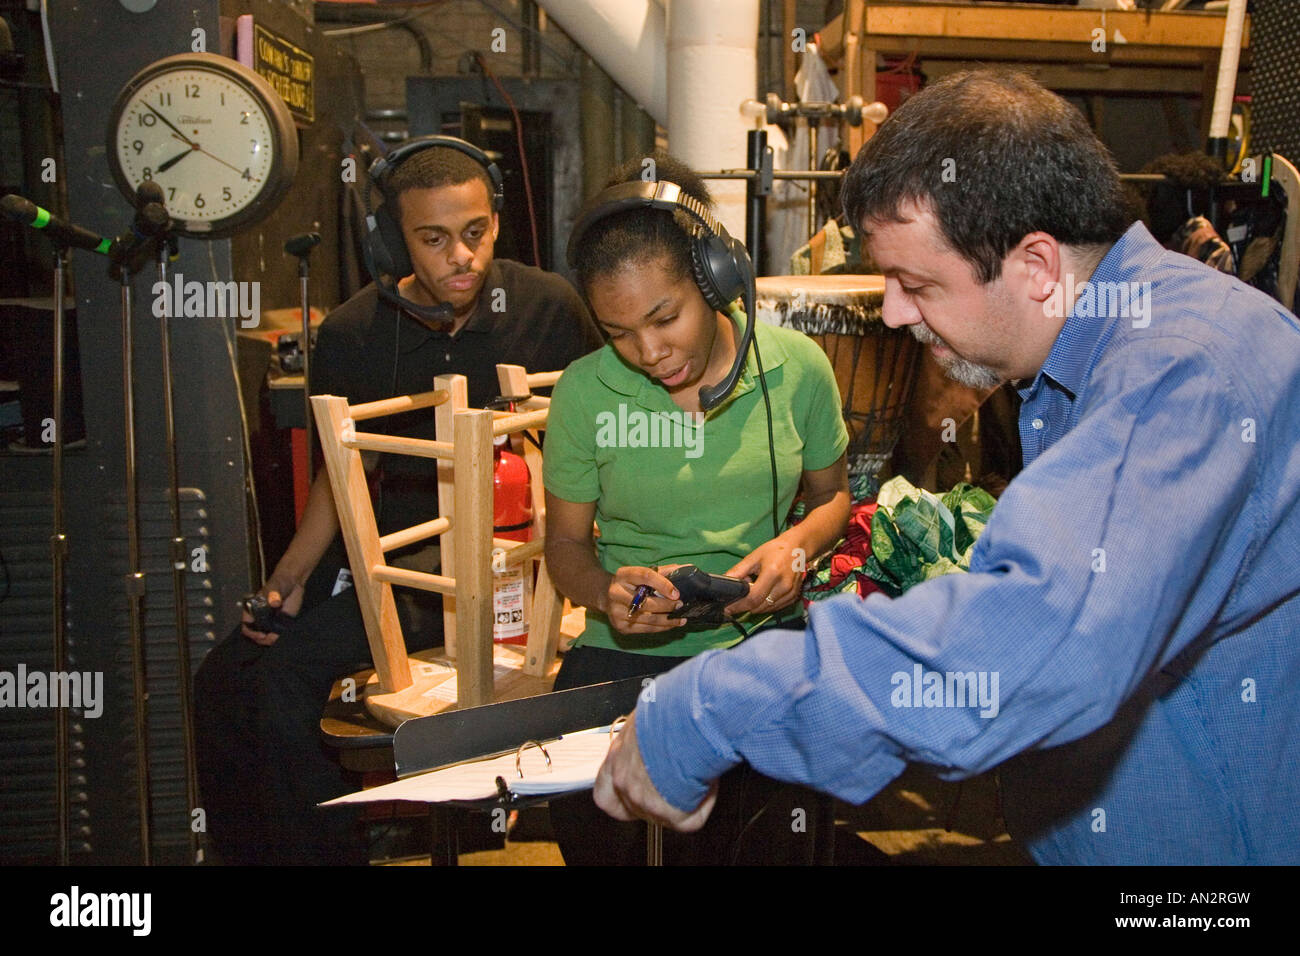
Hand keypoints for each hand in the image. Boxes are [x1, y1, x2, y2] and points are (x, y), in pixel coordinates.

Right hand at [240, 571, 303, 645]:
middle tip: (271, 638)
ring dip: (270, 640)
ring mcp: (270, 622)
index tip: (260, 634)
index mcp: (253, 610)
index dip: (251, 633)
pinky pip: (277, 634)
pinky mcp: (281, 623)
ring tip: (276, 637)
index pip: (246, 626)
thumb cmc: (279, 583)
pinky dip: (279, 637)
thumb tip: (274, 602)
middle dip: (262, 639)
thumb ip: (273, 595)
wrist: (293, 583)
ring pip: (266, 637)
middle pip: (256, 634)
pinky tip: (282, 635)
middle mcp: (260, 618)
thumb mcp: (274, 588)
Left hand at [594, 711, 717, 830]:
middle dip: (657, 797)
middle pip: (636, 808)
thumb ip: (642, 737)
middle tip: (675, 780)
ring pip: (664, 815)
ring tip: (694, 773)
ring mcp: (646, 803)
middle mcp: (626, 784)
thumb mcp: (645, 719)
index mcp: (616, 760)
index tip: (634, 791)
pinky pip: (691, 820)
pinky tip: (707, 783)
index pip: (605, 796)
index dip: (620, 799)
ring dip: (682, 798)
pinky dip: (703, 804)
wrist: (688, 720)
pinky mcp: (673, 815)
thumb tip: (654, 734)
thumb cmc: (668, 711)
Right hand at [605, 565, 686, 634]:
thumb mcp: (641, 573)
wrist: (605, 595)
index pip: (645, 576)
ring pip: (648, 619)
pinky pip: (646, 629)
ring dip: (668, 620)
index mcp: (623, 575)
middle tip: (681, 605)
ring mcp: (617, 612)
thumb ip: (662, 572)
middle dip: (667, 606)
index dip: (663, 584)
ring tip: (681, 619)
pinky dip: (661, 628)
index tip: (676, 593)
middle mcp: (616, 593)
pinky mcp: (620, 626)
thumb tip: (685, 569)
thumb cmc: (629, 583)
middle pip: (646, 603)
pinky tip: (671, 624)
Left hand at [723, 538, 805, 615]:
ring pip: (766, 609)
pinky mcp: (793, 598)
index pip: (753, 598)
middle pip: (759, 607)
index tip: (727, 608)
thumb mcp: (754, 557)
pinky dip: (765, 605)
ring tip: (752, 590)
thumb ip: (738, 571)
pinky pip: (774, 608)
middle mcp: (784, 586)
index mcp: (773, 573)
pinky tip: (762, 593)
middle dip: (744, 606)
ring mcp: (790, 593)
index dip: (738, 605)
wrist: (798, 549)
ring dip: (755, 605)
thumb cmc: (776, 550)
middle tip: (737, 598)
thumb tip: (724, 582)